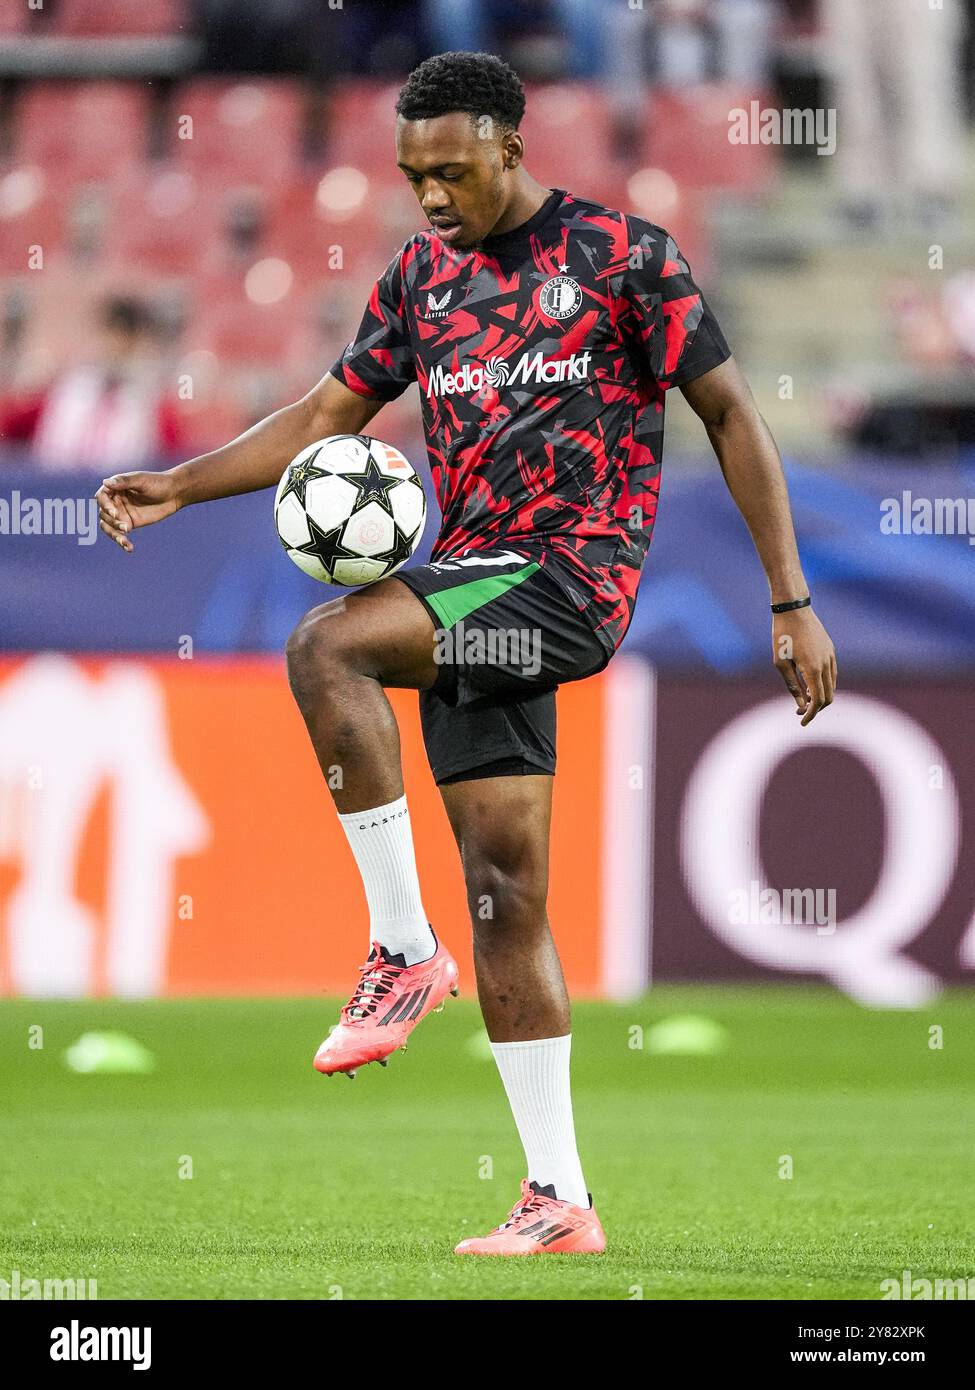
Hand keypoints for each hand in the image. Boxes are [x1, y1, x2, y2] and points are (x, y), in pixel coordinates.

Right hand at [95, 470, 183, 552]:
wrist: (174, 494)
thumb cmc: (157, 483)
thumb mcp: (141, 480)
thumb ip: (124, 482)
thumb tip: (105, 482)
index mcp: (115, 488)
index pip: (101, 497)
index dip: (105, 506)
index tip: (114, 513)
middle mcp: (115, 501)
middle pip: (104, 514)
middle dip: (112, 522)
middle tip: (126, 527)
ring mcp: (121, 513)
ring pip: (108, 526)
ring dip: (114, 535)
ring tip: (124, 542)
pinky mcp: (129, 523)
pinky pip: (120, 534)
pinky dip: (122, 542)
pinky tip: (129, 548)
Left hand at [772, 607, 836, 726]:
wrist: (793, 610)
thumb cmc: (782, 636)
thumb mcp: (780, 663)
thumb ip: (792, 685)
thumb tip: (801, 705)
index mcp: (812, 669)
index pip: (817, 701)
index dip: (811, 715)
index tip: (802, 723)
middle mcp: (826, 664)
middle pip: (828, 696)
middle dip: (816, 708)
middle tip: (800, 712)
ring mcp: (831, 657)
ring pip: (832, 686)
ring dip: (821, 696)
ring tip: (804, 698)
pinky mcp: (831, 651)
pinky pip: (833, 674)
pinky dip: (825, 684)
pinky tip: (812, 685)